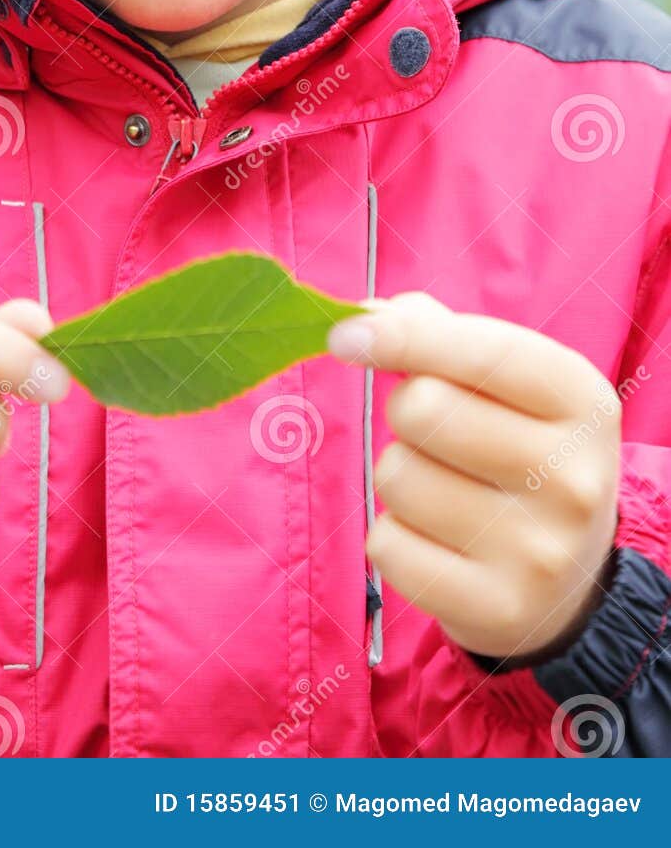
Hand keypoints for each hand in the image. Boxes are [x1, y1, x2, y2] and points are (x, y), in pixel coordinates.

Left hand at [327, 292, 620, 664]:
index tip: (344, 334)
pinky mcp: (497, 608)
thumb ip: (440, 334)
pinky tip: (439, 544)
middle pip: (422, 408)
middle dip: (405, 411)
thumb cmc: (517, 450)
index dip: (399, 335)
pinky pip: (386, 544)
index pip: (478, 349)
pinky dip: (394, 538)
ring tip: (445, 493)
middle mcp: (572, 476)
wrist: (568, 582)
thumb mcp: (509, 384)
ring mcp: (539, 550)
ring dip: (397, 476)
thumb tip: (364, 317)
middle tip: (436, 435)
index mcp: (582, 401)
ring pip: (395, 475)